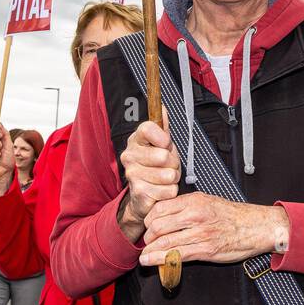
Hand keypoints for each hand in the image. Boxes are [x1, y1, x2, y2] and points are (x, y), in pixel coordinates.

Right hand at [118, 118, 181, 243]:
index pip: (147, 128)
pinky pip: (169, 190)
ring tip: (165, 178)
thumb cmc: (155, 167)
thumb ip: (163, 127)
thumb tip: (162, 107)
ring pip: (169, 174)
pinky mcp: (139, 193)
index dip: (162, 137)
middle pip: (164, 155)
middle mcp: (129, 156)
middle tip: (168, 166)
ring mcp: (132, 175)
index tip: (166, 144)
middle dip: (174, 163)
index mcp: (135, 140)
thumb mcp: (161, 145)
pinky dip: (170, 192)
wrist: (143, 196)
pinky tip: (161, 190)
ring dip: (173, 178)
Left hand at [138, 193, 288, 266]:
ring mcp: (200, 233)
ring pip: (165, 242)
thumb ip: (187, 207)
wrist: (256, 226)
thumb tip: (166, 215)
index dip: (148, 219)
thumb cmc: (234, 215)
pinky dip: (160, 260)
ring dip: (150, 251)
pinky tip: (152, 261)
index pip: (159, 208)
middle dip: (148, 237)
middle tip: (146, 242)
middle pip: (158, 226)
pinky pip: (177, 255)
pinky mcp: (205, 250)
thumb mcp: (208, 201)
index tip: (146, 226)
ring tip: (144, 256)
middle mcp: (195, 215)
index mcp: (194, 201)